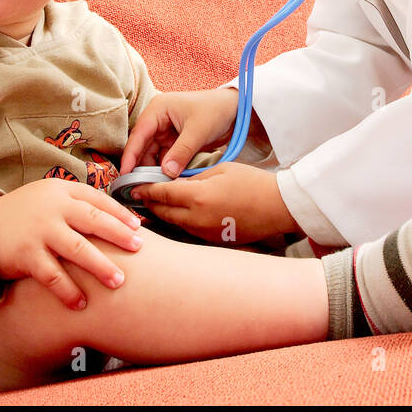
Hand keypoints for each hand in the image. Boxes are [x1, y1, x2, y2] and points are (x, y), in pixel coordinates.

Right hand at [0, 180, 142, 308]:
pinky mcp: (25, 254)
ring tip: (119, 282)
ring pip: (78, 249)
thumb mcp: (46, 199)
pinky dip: (69, 292)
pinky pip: (53, 276)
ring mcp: (39, 230)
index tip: (138, 227)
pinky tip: (82, 304)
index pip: (97, 199)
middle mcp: (51, 208)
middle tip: (139, 249)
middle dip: (119, 235)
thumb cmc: (22, 216)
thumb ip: (74, 204)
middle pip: (93, 220)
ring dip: (101, 267)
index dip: (119, 214)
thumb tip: (114, 217)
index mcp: (60, 191)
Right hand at [120, 88, 243, 177]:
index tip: (126, 174)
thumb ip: (182, 152)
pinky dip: (165, 170)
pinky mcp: (174, 143)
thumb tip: (166, 173)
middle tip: (139, 187)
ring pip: (152, 155)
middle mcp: (157, 121)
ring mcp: (165, 132)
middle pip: (142, 147)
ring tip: (153, 188)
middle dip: (141, 167)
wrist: (235, 111)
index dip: (130, 155)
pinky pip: (164, 159)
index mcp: (157, 110)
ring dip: (154, 170)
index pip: (138, 134)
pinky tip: (165, 183)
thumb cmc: (215, 110)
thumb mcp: (198, 131)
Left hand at [130, 162, 300, 243]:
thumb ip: (193, 178)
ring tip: (156, 204)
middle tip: (140, 195)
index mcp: (197, 197)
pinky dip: (180, 221)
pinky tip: (179, 214)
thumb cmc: (252, 183)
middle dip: (150, 204)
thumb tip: (175, 183)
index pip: (161, 194)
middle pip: (162, 212)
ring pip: (174, 223)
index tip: (133, 186)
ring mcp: (204, 233)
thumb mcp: (220, 170)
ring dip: (164, 214)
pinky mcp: (212, 241)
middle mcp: (196, 218)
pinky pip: (188, 230)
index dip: (145, 190)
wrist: (278, 207)